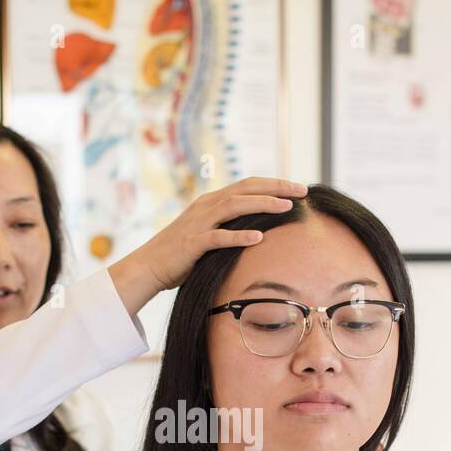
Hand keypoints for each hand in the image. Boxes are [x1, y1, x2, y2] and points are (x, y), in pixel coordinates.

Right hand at [108, 177, 306, 315]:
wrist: (149, 266)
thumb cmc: (182, 254)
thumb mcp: (208, 234)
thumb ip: (228, 226)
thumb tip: (258, 229)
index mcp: (212, 202)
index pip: (248, 185)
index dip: (274, 184)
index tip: (298, 188)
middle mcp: (206, 206)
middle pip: (246, 189)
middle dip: (276, 187)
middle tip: (302, 190)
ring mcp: (198, 223)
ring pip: (235, 206)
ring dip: (262, 205)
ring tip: (286, 207)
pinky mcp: (192, 242)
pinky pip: (218, 237)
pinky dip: (239, 235)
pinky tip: (258, 237)